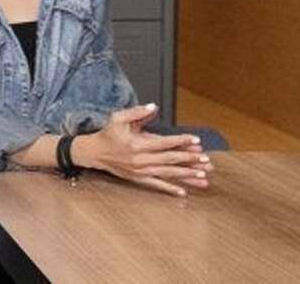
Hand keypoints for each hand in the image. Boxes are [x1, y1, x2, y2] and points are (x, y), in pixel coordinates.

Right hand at [72, 104, 211, 196]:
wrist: (94, 152)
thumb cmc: (107, 134)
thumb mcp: (118, 118)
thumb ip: (137, 112)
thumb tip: (153, 107)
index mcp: (137, 143)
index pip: (164, 142)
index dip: (181, 141)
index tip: (196, 141)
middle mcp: (140, 159)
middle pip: (170, 159)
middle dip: (190, 160)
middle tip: (206, 160)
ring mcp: (140, 171)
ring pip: (167, 173)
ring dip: (186, 175)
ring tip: (202, 177)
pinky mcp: (138, 179)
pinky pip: (156, 185)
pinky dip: (170, 189)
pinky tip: (183, 192)